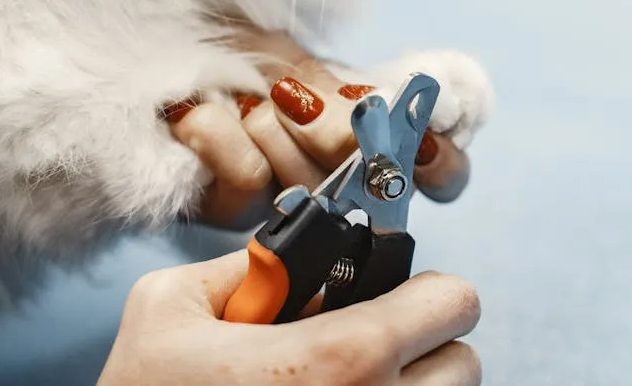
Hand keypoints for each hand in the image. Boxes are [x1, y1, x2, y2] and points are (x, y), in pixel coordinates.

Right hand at [97, 251, 481, 384]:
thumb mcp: (168, 308)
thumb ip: (243, 264)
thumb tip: (291, 258)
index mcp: (340, 360)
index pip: (452, 304)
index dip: (425, 291)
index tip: (396, 296)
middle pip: (463, 361)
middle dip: (422, 343)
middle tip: (368, 343)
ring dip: (410, 385)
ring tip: (344, 383)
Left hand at [165, 32, 470, 225]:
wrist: (159, 37)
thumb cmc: (236, 39)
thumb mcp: (306, 61)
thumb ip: (352, 104)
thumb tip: (380, 140)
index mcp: (368, 134)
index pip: (438, 170)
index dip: (439, 163)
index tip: (422, 144)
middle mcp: (336, 176)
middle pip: (369, 182)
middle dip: (328, 130)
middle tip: (288, 96)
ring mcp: (285, 198)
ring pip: (309, 183)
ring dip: (269, 124)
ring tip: (238, 99)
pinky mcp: (229, 209)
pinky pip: (247, 183)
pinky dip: (222, 135)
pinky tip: (197, 113)